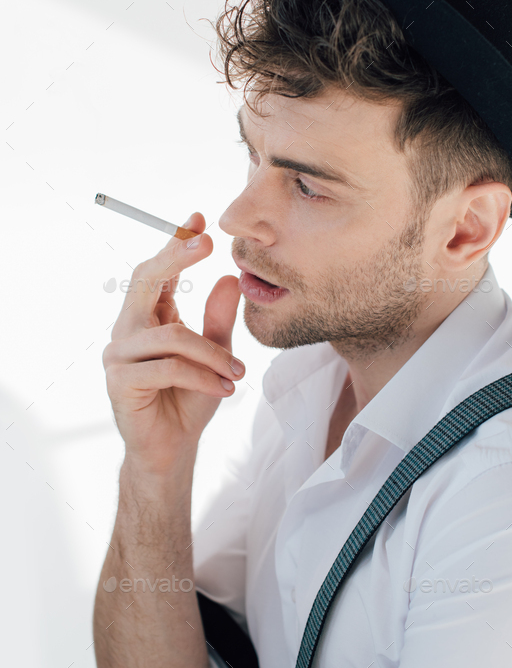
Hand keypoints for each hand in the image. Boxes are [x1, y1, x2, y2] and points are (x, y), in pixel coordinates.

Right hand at [102, 212, 244, 473]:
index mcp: (149, 316)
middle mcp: (128, 328)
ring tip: (238, 372)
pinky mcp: (120, 380)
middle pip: (145, 280)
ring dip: (213, 354)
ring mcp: (119, 354)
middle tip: (208, 243)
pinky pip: (168, 367)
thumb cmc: (190, 399)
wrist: (173, 449)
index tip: (198, 219)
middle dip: (176, 258)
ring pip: (173, 335)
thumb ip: (219, 318)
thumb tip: (230, 278)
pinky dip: (203, 376)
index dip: (176, 243)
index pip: (158, 271)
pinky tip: (225, 388)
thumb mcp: (215, 354)